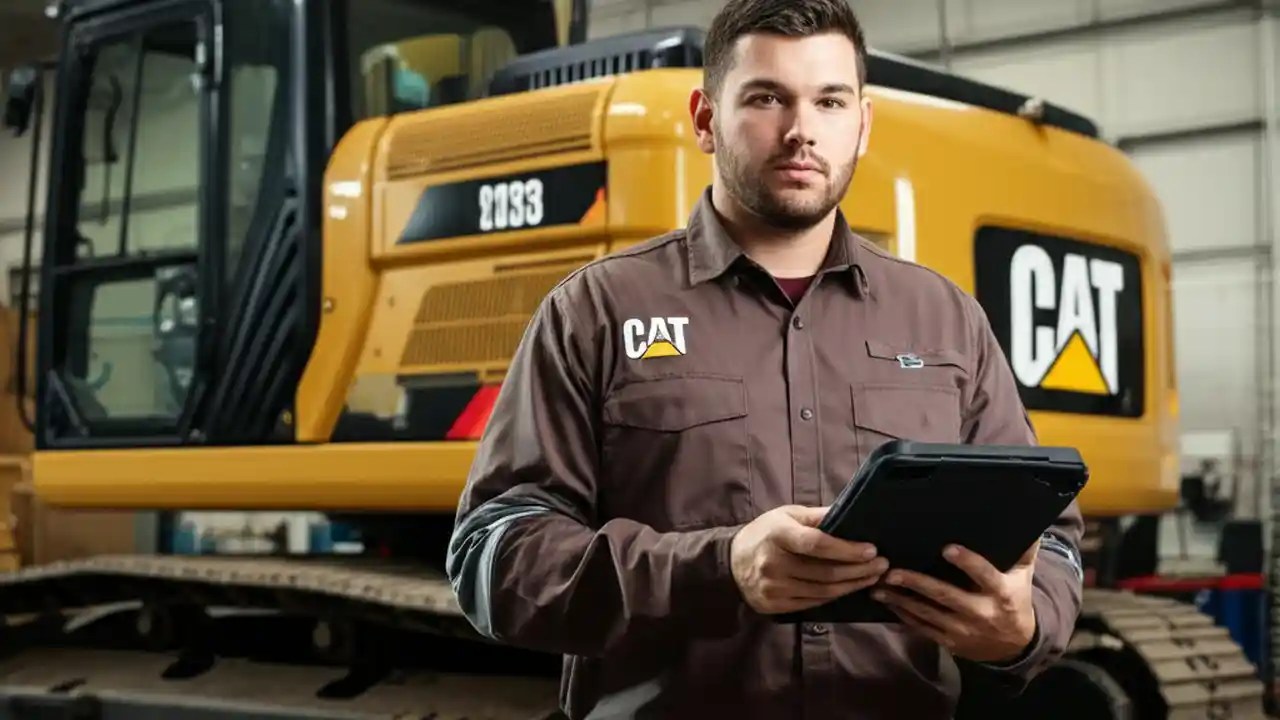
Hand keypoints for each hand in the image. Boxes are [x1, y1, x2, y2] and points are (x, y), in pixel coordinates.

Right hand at [730, 505, 888, 614]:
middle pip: (825, 572)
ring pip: (823, 592)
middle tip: (882, 566)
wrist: (732, 562)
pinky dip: (835, 597)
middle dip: (859, 570)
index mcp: (778, 534)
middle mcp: (774, 563)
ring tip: (872, 577)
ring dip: (852, 586)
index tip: (872, 550)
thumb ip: (818, 516)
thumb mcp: (788, 515)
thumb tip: (852, 513)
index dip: (847, 549)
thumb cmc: (766, 533)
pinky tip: (849, 589)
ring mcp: (773, 587)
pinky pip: (812, 604)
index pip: (817, 544)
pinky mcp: (774, 605)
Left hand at [874, 541, 1038, 663]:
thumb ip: (1023, 550)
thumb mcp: (1023, 575)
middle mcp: (980, 613)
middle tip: (892, 571)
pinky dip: (903, 615)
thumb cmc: (1015, 599)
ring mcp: (963, 630)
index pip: (984, 575)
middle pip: (945, 596)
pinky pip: (923, 628)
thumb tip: (1027, 519)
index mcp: (1001, 593)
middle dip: (917, 583)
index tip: (948, 548)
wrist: (1015, 646)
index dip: (968, 562)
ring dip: (900, 600)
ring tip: (878, 586)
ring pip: (927, 614)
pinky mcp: (950, 642)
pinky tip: (887, 602)